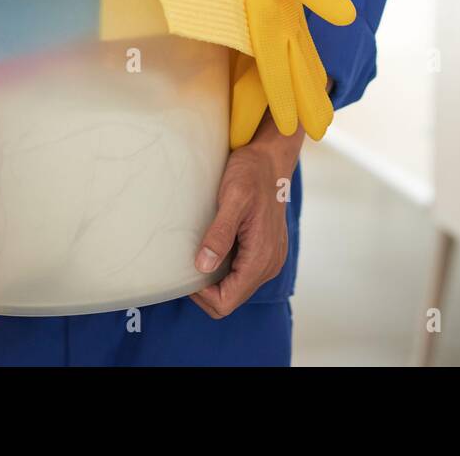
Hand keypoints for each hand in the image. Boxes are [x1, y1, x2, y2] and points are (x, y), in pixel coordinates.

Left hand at [190, 115, 303, 318]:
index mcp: (261, 257)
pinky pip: (242, 274)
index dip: (202, 295)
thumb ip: (220, 234)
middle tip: (189, 260)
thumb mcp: (233, 199)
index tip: (188, 270)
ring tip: (202, 250)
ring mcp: (270, 259)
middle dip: (206, 288)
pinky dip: (225, 268)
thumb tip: (203, 266)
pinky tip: (215, 246)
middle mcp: (269, 265)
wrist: (271, 158)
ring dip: (215, 278)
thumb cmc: (251, 173)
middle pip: (230, 299)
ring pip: (235, 288)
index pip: (226, 302)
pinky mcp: (267, 252)